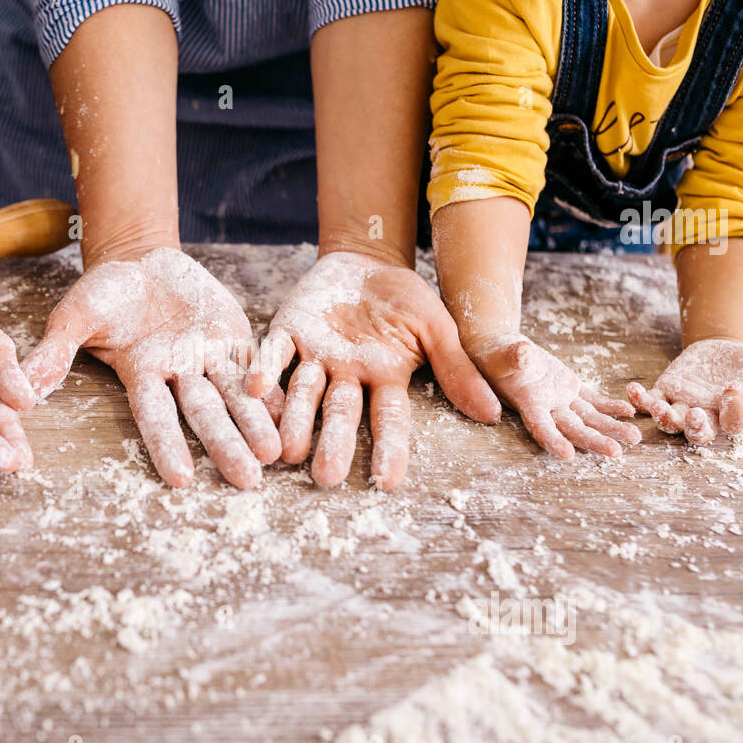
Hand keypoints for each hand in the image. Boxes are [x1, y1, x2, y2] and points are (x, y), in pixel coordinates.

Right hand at [21, 247, 280, 488]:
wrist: (142, 261)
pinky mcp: (234, 338)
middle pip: (205, 415)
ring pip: (235, 396)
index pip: (155, 416)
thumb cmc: (105, 291)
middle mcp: (179, 374)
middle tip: (248, 481)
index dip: (167, 445)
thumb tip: (23, 388)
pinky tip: (293, 409)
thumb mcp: (76, 314)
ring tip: (277, 455)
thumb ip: (56, 350)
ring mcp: (209, 357)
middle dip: (226, 446)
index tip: (180, 479)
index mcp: (142, 374)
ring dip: (256, 424)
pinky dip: (271, 385)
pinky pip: (256, 363)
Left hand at [244, 252, 499, 488]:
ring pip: (302, 393)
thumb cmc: (404, 298)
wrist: (366, 259)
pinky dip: (262, 369)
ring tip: (286, 451)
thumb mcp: (437, 328)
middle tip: (325, 478)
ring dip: (293, 419)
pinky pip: (273, 353)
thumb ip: (457, 369)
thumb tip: (492, 413)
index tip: (389, 483)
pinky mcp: (288, 333)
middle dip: (332, 444)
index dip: (388, 450)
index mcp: (383, 379)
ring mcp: (315, 356)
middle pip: (339, 414)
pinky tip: (250, 387)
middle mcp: (346, 376)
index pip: (388, 420)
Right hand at [469, 334, 640, 458]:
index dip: (553, 441)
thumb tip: (523, 353)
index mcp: (528, 403)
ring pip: (589, 419)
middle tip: (617, 452)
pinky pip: (593, 401)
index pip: (540, 427)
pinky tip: (629, 412)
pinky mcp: (570, 389)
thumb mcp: (502, 354)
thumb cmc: (495, 355)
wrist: (502, 353)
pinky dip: (610, 407)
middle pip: (573, 430)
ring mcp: (560, 401)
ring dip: (611, 428)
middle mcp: (547, 408)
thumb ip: (514, 356)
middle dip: (595, 441)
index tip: (568, 456)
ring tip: (635, 437)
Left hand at [626, 338, 742, 444]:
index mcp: (733, 417)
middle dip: (695, 427)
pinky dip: (639, 398)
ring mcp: (682, 407)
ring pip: (670, 422)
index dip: (734, 410)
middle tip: (695, 416)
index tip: (734, 389)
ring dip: (664, 417)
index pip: (734, 422)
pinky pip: (649, 401)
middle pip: (698, 433)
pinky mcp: (664, 392)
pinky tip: (632, 388)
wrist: (723, 352)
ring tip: (662, 406)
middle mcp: (706, 418)